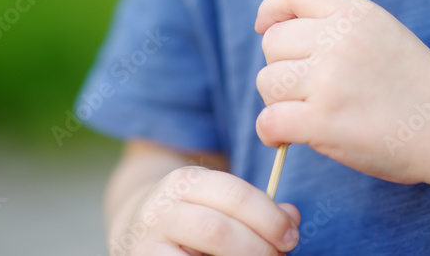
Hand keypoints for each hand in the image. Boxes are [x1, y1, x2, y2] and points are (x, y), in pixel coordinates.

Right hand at [111, 166, 299, 254]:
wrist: (136, 228)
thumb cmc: (194, 217)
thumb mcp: (220, 201)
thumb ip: (257, 207)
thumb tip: (292, 217)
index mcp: (187, 181)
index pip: (235, 195)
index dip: (269, 218)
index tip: (291, 236)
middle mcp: (164, 207)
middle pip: (219, 229)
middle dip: (258, 246)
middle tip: (281, 255)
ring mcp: (148, 240)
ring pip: (203, 252)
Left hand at [254, 0, 429, 184]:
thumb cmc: (417, 85)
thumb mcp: (382, 32)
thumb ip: (339, 24)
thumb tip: (276, 29)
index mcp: (356, 13)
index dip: (273, 7)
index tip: (267, 25)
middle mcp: (340, 39)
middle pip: (274, 42)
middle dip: (282, 66)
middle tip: (306, 89)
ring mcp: (330, 80)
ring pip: (267, 81)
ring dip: (279, 101)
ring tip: (305, 113)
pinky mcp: (324, 121)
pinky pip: (269, 120)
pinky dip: (272, 132)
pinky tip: (287, 137)